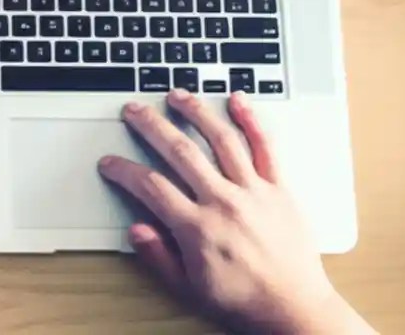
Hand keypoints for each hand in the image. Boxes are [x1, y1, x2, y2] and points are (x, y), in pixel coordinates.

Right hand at [99, 90, 374, 334]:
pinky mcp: (280, 189)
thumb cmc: (243, 301)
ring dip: (195, 112)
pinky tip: (237, 100)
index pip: (150, 186)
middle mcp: (224, 202)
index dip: (124, 170)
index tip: (110, 162)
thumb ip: (158, 257)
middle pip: (180, 151)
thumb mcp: (188, 288)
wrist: (294, 310)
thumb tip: (136, 229)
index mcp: (197, 228)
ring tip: (177, 95)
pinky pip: (266, 146)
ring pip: (221, 139)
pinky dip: (252, 120)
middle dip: (151, 126)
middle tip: (134, 110)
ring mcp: (254, 191)